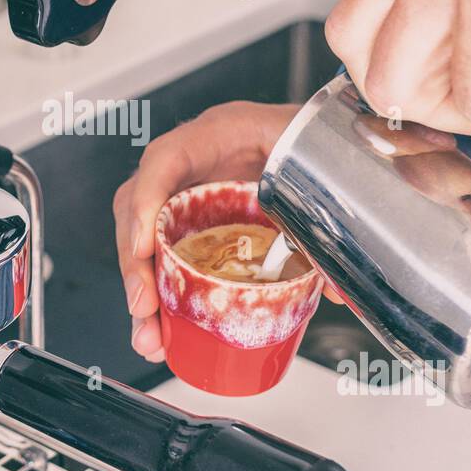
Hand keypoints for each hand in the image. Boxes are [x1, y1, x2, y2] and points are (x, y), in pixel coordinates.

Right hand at [113, 101, 339, 362]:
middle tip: (144, 307)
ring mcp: (188, 191)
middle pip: (139, 205)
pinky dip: (160, 293)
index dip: (146, 199)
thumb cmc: (314, 139)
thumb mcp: (317, 162)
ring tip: (150, 337)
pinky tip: (164, 330)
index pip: (167, 158)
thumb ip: (323, 214)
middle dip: (135, 262)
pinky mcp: (193, 221)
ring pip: (143, 236)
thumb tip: (335, 286)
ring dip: (142, 288)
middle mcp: (194, 162)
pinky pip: (163, 254)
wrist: (322, 142)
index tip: (143, 246)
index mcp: (222, 133)